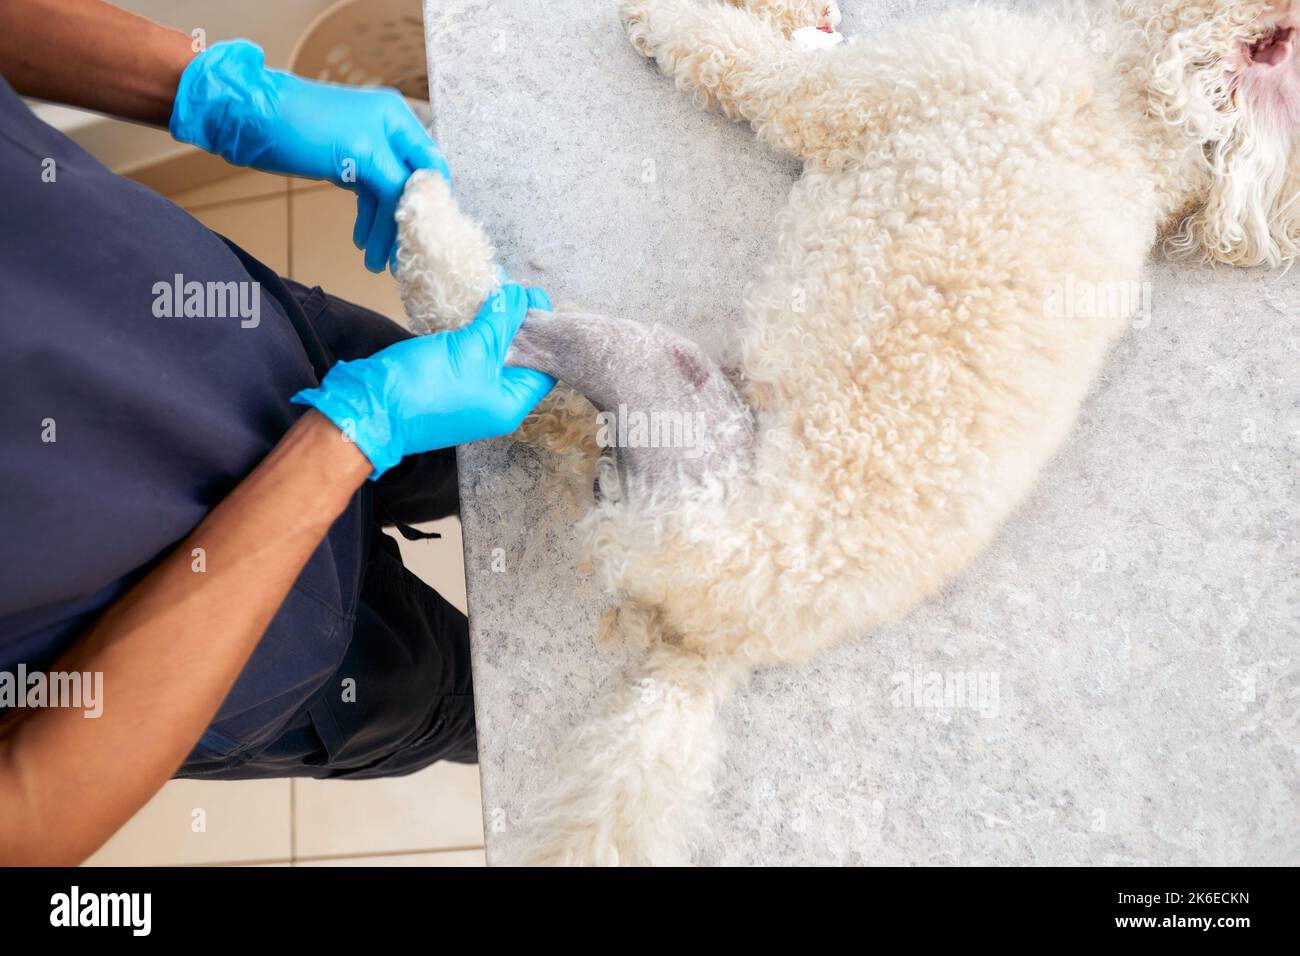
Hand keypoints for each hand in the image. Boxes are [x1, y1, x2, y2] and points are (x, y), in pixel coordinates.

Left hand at [169, 40, 448, 272]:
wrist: (250, 117)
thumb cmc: (305, 127)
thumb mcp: (361, 154)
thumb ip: (396, 182)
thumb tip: (420, 212)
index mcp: (399, 122)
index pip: (432, 168)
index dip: (432, 204)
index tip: (426, 240)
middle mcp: (389, 133)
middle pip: (411, 186)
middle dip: (405, 223)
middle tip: (399, 261)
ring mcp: (368, 149)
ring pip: (388, 196)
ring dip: (384, 229)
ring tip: (375, 262)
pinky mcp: (348, 164)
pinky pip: (369, 196)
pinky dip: (368, 220)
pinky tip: (361, 242)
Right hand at [291, 284, 556, 477]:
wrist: (370, 405)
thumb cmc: (426, 386)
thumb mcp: (471, 348)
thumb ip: (501, 321)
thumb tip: (520, 295)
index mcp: (510, 405)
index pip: (545, 368)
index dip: (545, 332)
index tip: (535, 297)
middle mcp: (495, 402)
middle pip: (521, 358)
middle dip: (519, 323)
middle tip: (515, 290)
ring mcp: (471, 392)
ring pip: (494, 352)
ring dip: (495, 323)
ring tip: (497, 291)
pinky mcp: (449, 379)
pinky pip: (471, 352)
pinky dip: (474, 330)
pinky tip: (475, 306)